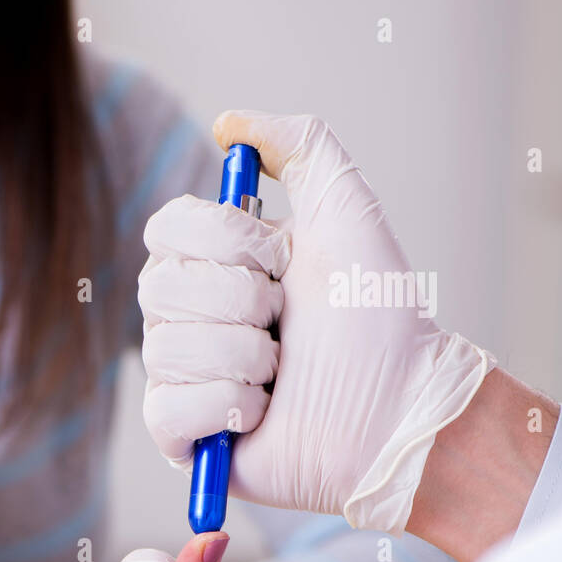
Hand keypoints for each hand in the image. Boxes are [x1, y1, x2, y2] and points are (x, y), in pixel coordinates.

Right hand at [139, 111, 492, 533]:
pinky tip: (260, 411)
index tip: (281, 259)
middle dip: (242, 302)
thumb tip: (228, 125)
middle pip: (161, 286)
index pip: (167, 229)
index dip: (226, 243)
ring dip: (245, 357)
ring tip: (280, 373)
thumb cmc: (375, 316)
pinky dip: (227, 406)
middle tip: (285, 322)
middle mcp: (187, 316)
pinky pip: (169, 408)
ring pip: (168, 348)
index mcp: (213, 264)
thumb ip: (299, 146)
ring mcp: (180, 376)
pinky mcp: (181, 435)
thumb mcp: (345, 208)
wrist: (400, 404)